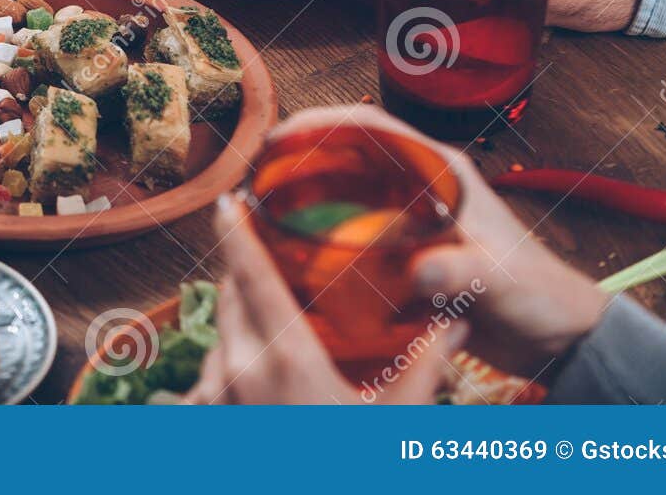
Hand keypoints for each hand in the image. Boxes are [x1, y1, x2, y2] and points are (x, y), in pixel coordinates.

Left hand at [188, 190, 467, 403]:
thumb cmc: (358, 468)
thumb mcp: (399, 421)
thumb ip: (428, 365)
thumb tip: (459, 317)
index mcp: (287, 357)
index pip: (252, 274)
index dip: (238, 230)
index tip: (228, 197)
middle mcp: (241, 371)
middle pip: (231, 297)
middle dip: (244, 272)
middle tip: (267, 256)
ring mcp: (218, 402)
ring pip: (219, 339)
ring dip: (238, 325)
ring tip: (270, 325)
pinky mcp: (208, 427)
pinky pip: (207, 383)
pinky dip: (224, 371)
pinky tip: (246, 380)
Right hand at [271, 106, 611, 382]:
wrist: (556, 333)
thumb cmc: (536, 295)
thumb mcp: (497, 279)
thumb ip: (461, 270)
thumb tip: (420, 268)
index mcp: (441, 171)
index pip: (370, 126)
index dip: (320, 122)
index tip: (279, 136)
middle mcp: (422, 186)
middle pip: (348, 153)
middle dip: (300, 156)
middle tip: (255, 176)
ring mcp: (413, 217)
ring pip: (347, 191)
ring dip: (308, 195)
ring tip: (263, 211)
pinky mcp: (408, 250)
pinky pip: (354, 231)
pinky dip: (324, 236)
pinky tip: (298, 257)